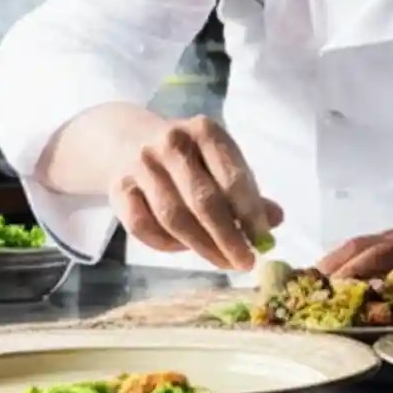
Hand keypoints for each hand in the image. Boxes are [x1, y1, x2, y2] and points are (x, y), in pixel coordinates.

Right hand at [107, 114, 283, 271]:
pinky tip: (183, 248)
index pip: (233, 178)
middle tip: (245, 262)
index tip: (264, 242)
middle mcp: (172, 142)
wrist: (126, 139)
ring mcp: (141, 163)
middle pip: (203, 200)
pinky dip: (165, 244)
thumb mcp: (219, 162)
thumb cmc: (187, 158)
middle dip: (228, 237)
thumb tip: (275, 220)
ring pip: (173, 216)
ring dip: (201, 246)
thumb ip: (246, 190)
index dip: (250, 214)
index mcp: (205, 130)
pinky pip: (142, 226)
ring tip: (223, 261)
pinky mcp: (117, 187)